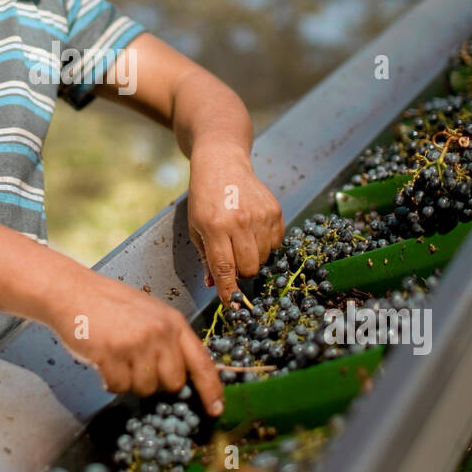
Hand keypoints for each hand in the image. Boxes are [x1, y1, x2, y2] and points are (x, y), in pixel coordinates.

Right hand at [46, 270, 224, 417]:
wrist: (72, 292)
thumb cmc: (110, 304)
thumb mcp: (151, 314)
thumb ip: (169, 341)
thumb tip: (184, 376)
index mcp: (173, 322)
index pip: (202, 362)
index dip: (211, 389)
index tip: (215, 409)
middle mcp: (159, 333)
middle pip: (173, 383)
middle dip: (157, 383)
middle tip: (136, 364)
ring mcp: (136, 344)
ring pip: (145, 389)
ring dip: (130, 381)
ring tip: (117, 356)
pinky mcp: (111, 354)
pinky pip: (119, 387)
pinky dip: (110, 380)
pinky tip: (103, 360)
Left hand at [187, 140, 284, 303]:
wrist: (222, 163)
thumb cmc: (204, 198)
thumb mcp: (195, 227)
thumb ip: (206, 257)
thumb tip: (216, 285)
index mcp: (215, 227)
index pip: (225, 268)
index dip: (229, 291)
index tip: (233, 307)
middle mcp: (240, 222)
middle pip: (250, 268)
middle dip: (242, 272)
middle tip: (233, 260)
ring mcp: (260, 216)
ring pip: (264, 258)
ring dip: (254, 257)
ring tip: (241, 239)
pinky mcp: (275, 211)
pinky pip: (276, 243)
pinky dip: (266, 244)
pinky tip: (253, 230)